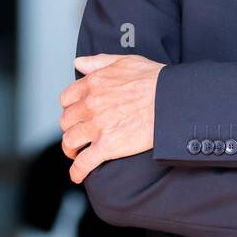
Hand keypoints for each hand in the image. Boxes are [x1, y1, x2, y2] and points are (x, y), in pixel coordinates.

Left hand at [60, 53, 164, 183]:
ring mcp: (97, 127)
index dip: (70, 107)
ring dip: (71, 149)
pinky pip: (84, 163)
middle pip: (66, 121)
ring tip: (75, 153)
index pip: (67, 98)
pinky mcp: (108, 146)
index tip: (76, 113)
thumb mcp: (124, 61)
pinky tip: (78, 175)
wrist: (170, 100)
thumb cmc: (154, 80)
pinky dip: (77, 171)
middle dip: (71, 128)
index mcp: (93, 85)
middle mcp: (90, 105)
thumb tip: (79, 63)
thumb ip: (98, 62)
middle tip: (78, 134)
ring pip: (70, 141)